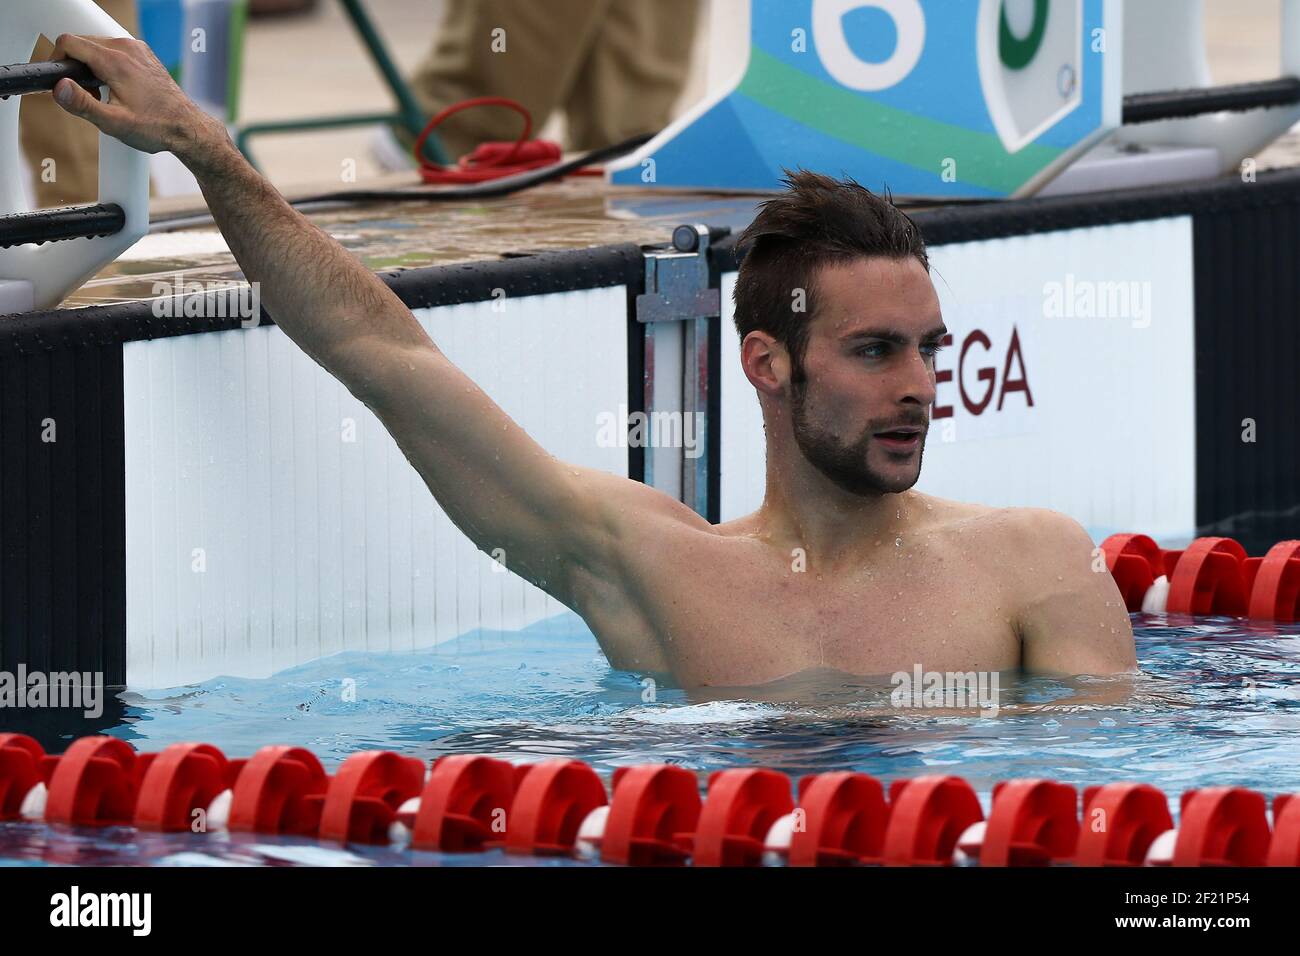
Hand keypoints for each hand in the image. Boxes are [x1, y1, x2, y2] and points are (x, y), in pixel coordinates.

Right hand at [48, 34, 226, 162]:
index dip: (57, 61)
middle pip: (82, 42)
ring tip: (102, 94)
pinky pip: (114, 51)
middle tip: (86, 95)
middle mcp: (127, 48)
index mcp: (115, 60)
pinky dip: (107, 65)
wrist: (188, 129)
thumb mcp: (114, 122)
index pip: (68, 42)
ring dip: (91, 66)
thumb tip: (59, 87)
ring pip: (98, 46)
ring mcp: (138, 49)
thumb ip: (82, 104)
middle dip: (75, 66)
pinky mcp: (144, 54)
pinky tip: (116, 88)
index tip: (62, 82)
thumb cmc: (156, 127)